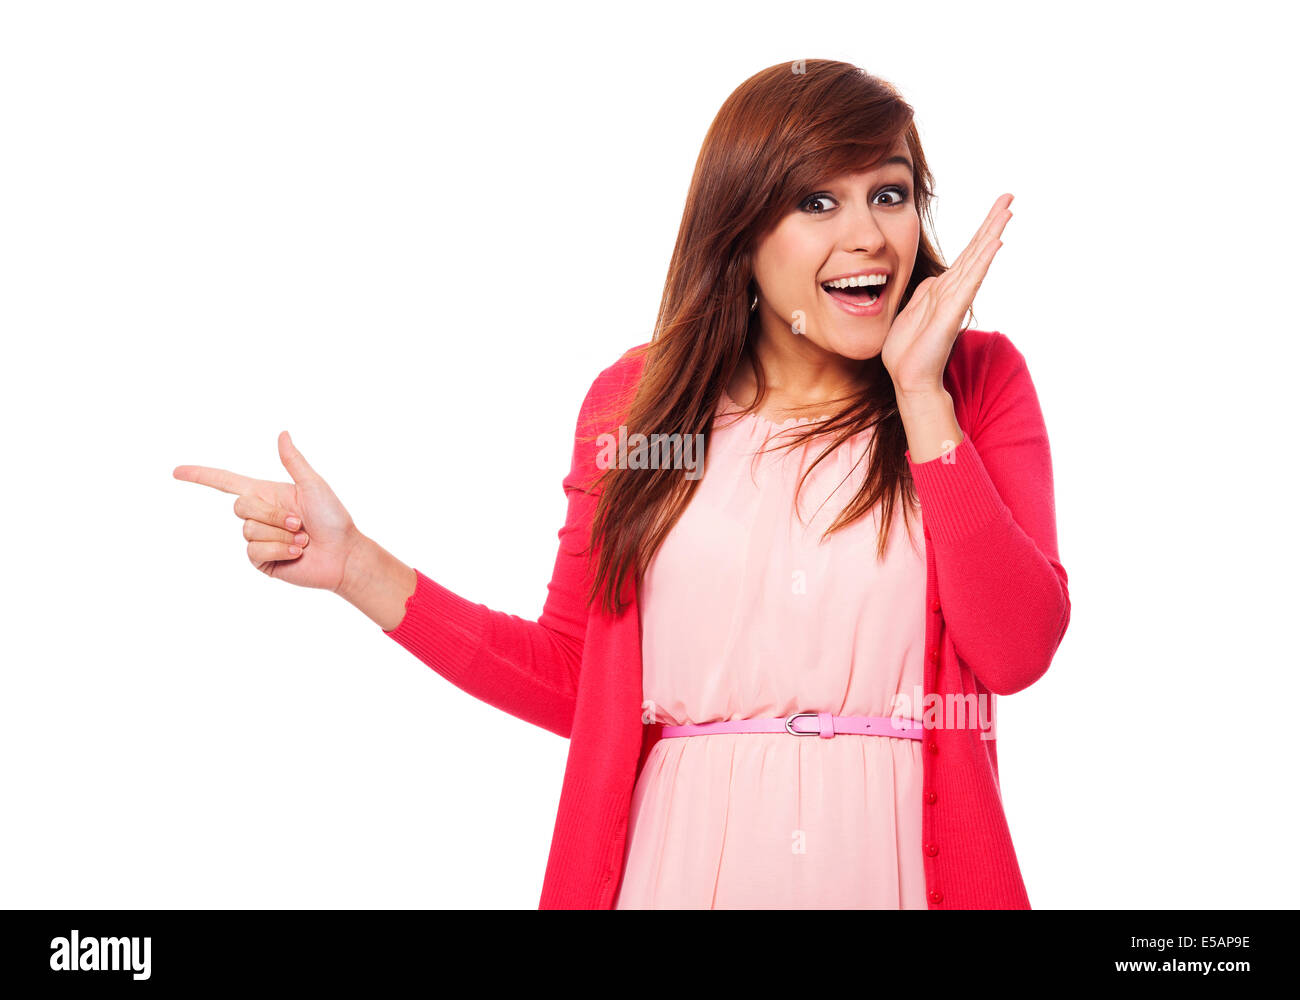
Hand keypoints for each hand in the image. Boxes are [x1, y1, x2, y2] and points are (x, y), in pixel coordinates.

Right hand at [173, 431, 361, 592]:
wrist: (343, 554)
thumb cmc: (334, 518)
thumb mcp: (314, 486)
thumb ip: (294, 462)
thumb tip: (282, 434)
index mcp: (267, 494)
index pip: (226, 483)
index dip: (201, 476)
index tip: (177, 471)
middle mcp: (260, 515)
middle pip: (241, 507)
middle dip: (273, 515)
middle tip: (300, 523)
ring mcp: (259, 539)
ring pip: (249, 530)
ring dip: (281, 534)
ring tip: (302, 539)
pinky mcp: (261, 560)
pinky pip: (255, 551)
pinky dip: (279, 550)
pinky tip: (296, 553)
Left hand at [881, 193, 1012, 394]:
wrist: (907, 378)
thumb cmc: (907, 352)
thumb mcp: (909, 312)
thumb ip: (921, 294)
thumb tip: (932, 279)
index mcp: (941, 290)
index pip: (965, 255)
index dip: (980, 231)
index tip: (997, 207)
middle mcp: (952, 291)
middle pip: (975, 250)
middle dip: (991, 223)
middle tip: (1009, 197)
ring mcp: (954, 301)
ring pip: (975, 261)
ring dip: (991, 235)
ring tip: (1007, 212)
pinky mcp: (952, 312)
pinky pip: (969, 283)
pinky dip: (981, 262)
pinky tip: (994, 245)